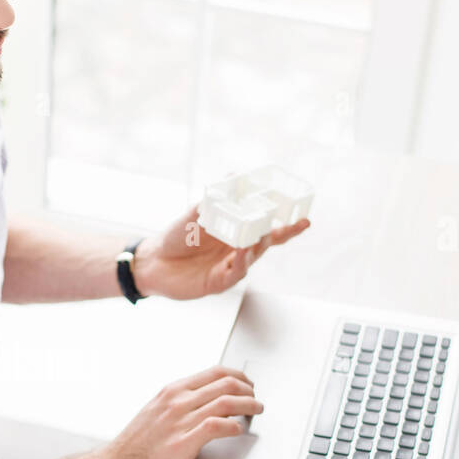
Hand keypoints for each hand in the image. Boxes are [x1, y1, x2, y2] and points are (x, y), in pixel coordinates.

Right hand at [96, 365, 262, 458]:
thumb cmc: (133, 450)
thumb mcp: (155, 416)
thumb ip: (178, 409)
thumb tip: (204, 408)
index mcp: (170, 392)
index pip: (214, 372)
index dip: (238, 377)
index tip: (248, 384)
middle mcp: (176, 402)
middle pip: (225, 383)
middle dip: (249, 390)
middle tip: (256, 399)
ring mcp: (179, 421)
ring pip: (226, 401)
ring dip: (249, 405)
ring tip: (256, 411)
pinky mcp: (182, 443)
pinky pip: (218, 426)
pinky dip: (235, 426)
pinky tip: (239, 430)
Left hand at [133, 204, 309, 300]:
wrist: (152, 262)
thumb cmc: (176, 238)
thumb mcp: (195, 213)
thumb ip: (215, 198)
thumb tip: (233, 175)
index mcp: (236, 233)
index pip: (266, 227)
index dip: (287, 224)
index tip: (305, 216)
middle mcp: (236, 251)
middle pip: (266, 243)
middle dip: (284, 234)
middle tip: (298, 223)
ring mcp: (228, 268)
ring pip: (252, 257)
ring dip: (259, 244)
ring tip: (265, 232)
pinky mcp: (217, 283)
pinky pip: (233, 273)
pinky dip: (239, 262)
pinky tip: (242, 252)